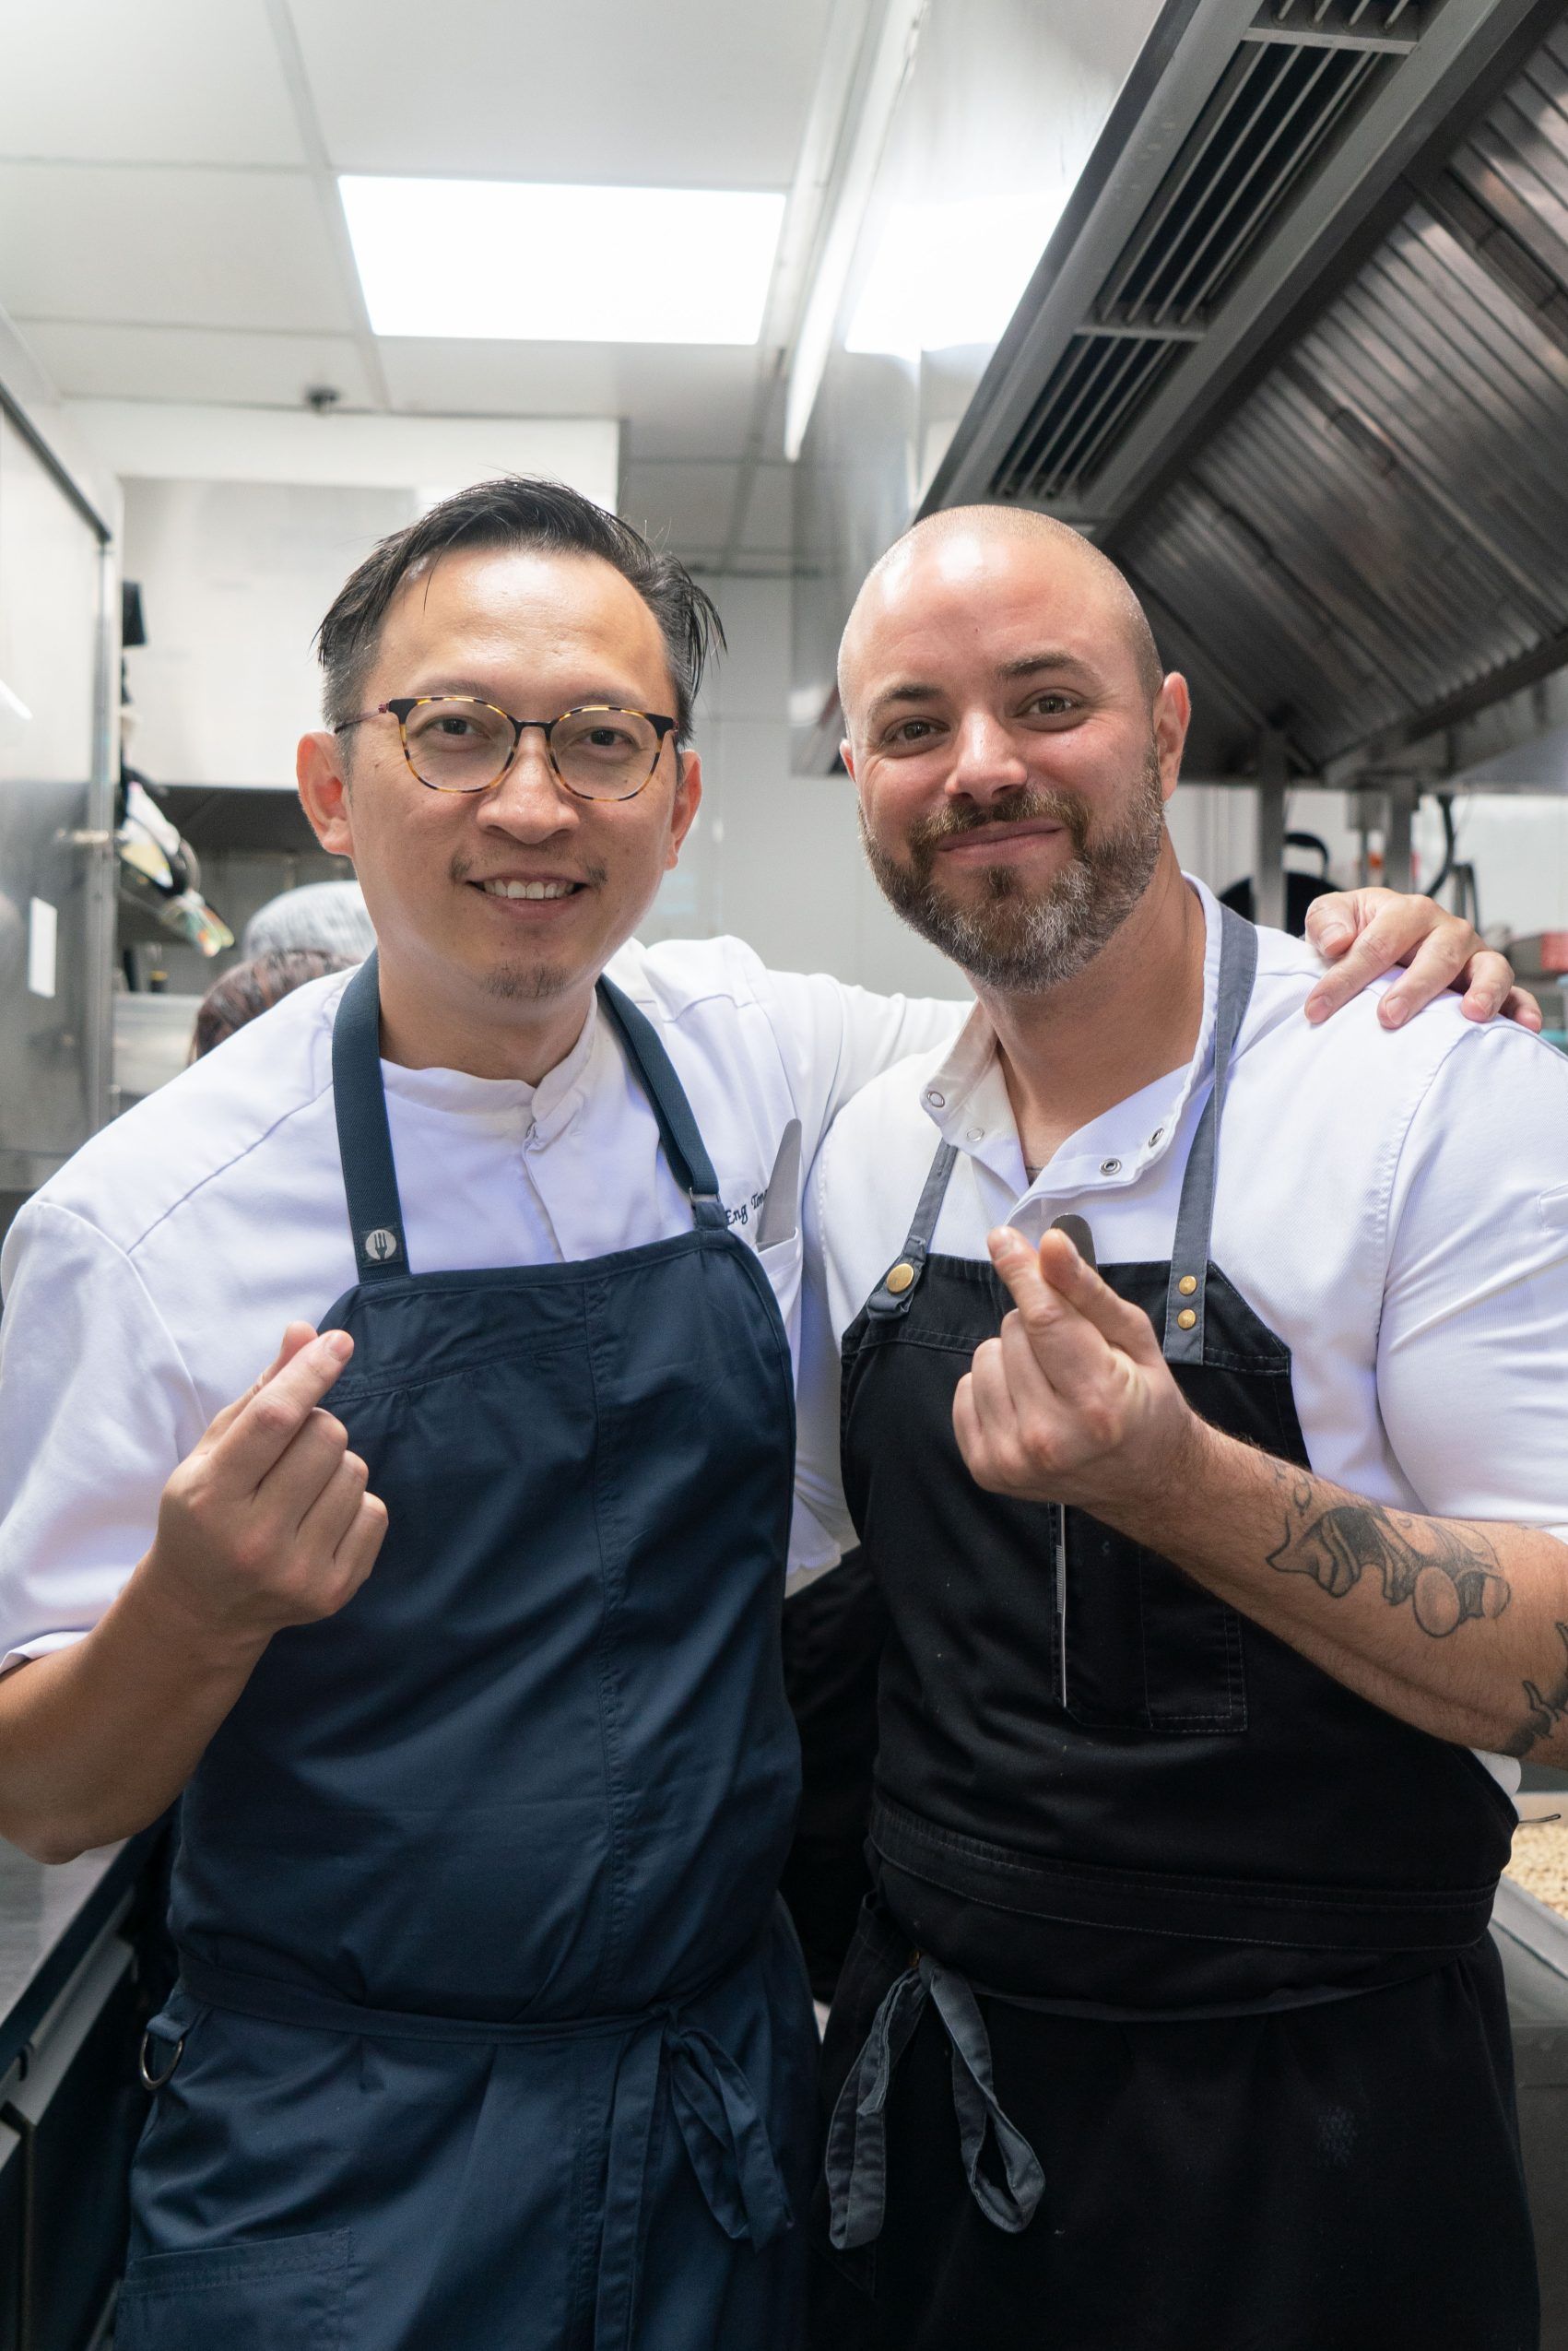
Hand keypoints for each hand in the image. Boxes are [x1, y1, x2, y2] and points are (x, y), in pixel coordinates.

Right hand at [145, 1323, 386, 1647]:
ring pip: (355, 1470)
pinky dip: (353, 1503)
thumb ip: (261, 1393)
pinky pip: (375, 1511)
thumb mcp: (213, 1452)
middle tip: (288, 1453)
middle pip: (326, 1437)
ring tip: (298, 1492)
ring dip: (334, 1466)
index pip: (274, 1420)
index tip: (339, 1342)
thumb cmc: (206, 1513)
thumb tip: (305, 1333)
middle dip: (316, 1427)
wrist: (203, 1609)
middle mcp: (253, 1539)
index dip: (310, 1373)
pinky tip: (317, 1520)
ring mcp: (296, 1571)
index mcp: (209, 1497)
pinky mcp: (332, 1592)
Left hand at [952, 1229, 1196, 1523]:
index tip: (1003, 1239)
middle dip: (1038, 1327)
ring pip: (984, 1357)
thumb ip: (1085, 1290)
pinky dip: (993, 1386)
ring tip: (1052, 1383)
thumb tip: (1048, 1244)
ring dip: (1013, 1358)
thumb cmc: (1143, 1399)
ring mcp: (1013, 1459)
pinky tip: (1028, 1405)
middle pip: (1012, 1331)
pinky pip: (964, 1390)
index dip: (1021, 1272)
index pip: (1042, 1320)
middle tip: (1073, 1356)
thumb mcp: (1132, 1337)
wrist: (1145, 1478)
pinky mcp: (987, 1469)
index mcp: (1096, 1402)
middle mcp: (1050, 1437)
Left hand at [1304, 888, 1540, 1031]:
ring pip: (1488, 968)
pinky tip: (1524, 1025)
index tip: (1318, 1008)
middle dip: (1414, 988)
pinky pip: (1514, 993)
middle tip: (1388, 1017)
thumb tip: (1336, 941)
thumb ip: (1326, 921)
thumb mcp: (1330, 916)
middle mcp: (1445, 931)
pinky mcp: (1488, 982)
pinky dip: (1521, 1007)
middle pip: (1437, 956)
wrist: (1374, 945)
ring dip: (1483, 990)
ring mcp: (1471, 956)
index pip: (1376, 944)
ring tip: (1471, 1014)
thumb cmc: (1354, 932)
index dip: (1345, 977)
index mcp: (1406, 912)